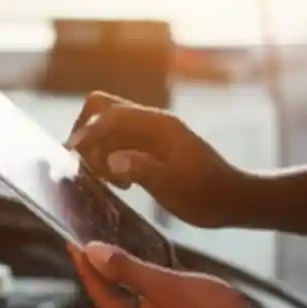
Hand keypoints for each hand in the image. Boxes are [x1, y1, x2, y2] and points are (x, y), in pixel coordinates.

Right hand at [66, 92, 240, 227]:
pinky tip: (123, 183)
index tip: (73, 158)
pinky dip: (111, 157)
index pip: (110, 115)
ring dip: (99, 149)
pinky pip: (119, 142)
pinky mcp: (151, 146)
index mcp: (158, 126)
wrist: (233, 199)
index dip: (87, 134)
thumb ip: (142, 169)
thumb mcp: (174, 186)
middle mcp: (152, 122)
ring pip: (108, 126)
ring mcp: (151, 132)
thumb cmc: (207, 195)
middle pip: (103, 108)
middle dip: (86, 133)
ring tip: (112, 181)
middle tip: (87, 167)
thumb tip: (112, 160)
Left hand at [69, 242, 263, 307]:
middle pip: (109, 302)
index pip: (96, 289)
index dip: (84, 262)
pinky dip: (141, 299)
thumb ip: (127, 269)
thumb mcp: (167, 285)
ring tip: (115, 260)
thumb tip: (91, 253)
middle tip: (91, 247)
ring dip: (122, 286)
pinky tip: (147, 284)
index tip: (71, 240)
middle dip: (100, 274)